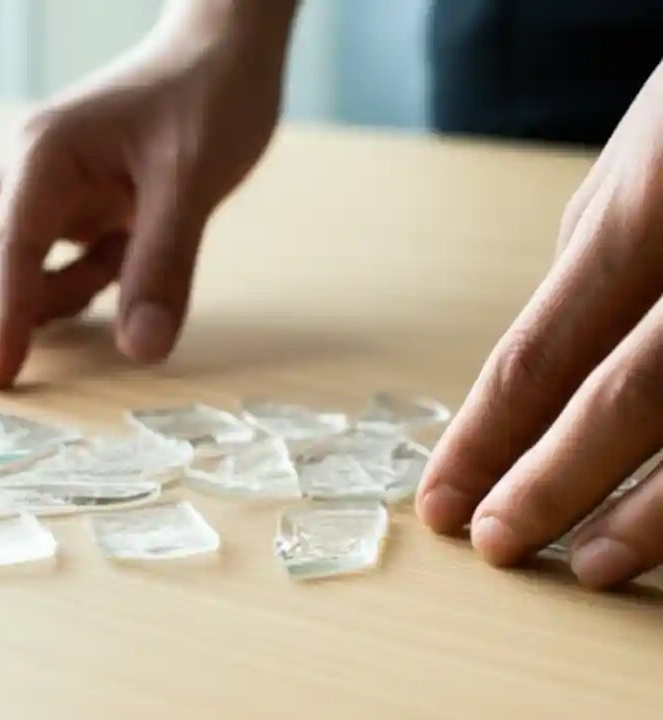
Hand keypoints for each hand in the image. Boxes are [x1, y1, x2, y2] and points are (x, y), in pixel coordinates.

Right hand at [0, 0, 295, 388]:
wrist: (226, 51)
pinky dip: (81, 282)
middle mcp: (31, 175)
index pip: (6, 250)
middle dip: (12, 301)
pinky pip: (53, 266)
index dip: (4, 319)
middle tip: (85, 300)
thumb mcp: (193, 179)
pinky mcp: (73, 208)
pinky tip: (130, 252)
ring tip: (128, 255)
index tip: (1, 379)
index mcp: (45, 156)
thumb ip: (163, 265)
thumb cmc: (208, 94)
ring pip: (12, 269)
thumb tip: (141, 350)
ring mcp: (49, 193)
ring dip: (55, 293)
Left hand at [418, 61, 662, 588]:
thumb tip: (544, 367)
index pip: (542, 349)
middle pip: (628, 397)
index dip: (485, 436)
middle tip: (495, 544)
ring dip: (654, 514)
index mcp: (650, 208)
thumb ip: (594, 264)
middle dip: (555, 484)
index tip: (442, 500)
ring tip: (592, 563)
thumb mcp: (641, 169)